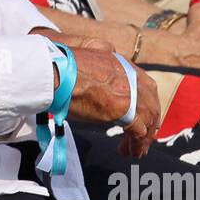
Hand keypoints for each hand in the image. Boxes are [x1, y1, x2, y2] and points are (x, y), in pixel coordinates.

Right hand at [59, 36, 160, 157]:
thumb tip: (104, 52)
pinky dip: (138, 144)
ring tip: (137, 151)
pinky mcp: (123, 110)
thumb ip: (97, 51)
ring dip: (143, 137)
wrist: (50, 69)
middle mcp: (129, 75)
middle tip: (145, 136)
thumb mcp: (82, 46)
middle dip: (150, 120)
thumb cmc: (55, 60)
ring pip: (147, 118)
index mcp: (119, 61)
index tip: (144, 114)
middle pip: (150, 101)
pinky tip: (132, 152)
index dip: (146, 100)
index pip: (144, 83)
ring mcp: (128, 93)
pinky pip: (138, 131)